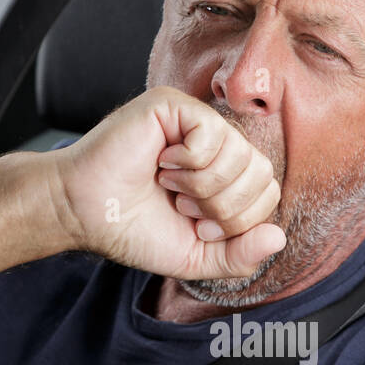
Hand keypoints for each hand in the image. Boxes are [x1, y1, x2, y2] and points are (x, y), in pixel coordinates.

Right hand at [53, 86, 284, 278]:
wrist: (85, 214)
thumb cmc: (133, 230)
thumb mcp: (196, 258)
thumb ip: (240, 256)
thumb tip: (279, 237)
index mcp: (225, 175)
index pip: (267, 193)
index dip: (238, 221)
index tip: (197, 226)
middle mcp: (216, 144)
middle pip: (261, 173)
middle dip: (223, 207)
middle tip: (183, 206)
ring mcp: (196, 122)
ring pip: (240, 155)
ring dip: (201, 186)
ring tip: (169, 186)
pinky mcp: (175, 106)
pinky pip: (212, 134)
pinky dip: (188, 162)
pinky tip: (161, 163)